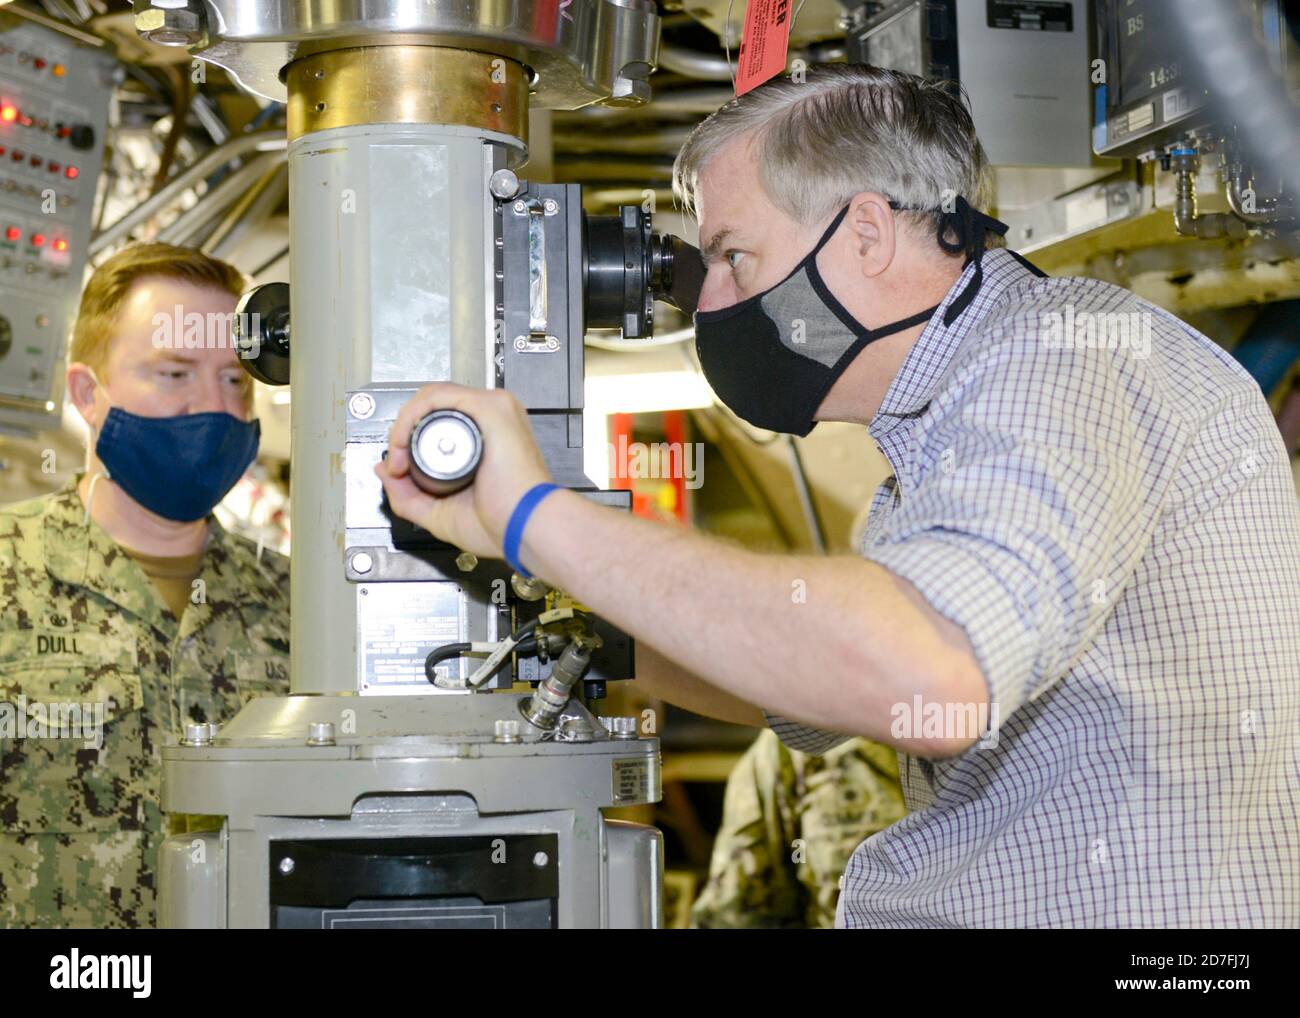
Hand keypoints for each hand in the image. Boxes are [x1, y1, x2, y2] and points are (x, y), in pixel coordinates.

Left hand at [375, 383, 552, 558]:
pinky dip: (412, 415)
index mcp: (486, 440)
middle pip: (433, 407)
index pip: (438, 423)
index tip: (396, 470)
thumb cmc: (503, 524)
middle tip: (394, 464)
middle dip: (402, 432)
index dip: (408, 440)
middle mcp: (490, 421)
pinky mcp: (490, 407)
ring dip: (403, 423)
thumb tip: (384, 470)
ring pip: (432, 397)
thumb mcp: (441, 512)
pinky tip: (404, 441)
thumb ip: (409, 495)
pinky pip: (438, 397)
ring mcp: (493, 410)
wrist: (527, 528)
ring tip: (398, 454)